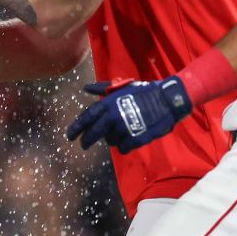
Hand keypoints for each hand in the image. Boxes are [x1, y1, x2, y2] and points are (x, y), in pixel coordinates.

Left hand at [66, 78, 193, 152]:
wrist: (167, 100)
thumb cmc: (143, 92)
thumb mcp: (121, 87)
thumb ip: (101, 89)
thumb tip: (85, 88)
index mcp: (107, 104)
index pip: (86, 118)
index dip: (76, 128)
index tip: (70, 136)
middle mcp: (112, 117)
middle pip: (93, 134)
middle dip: (86, 140)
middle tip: (83, 145)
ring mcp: (124, 129)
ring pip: (109, 141)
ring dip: (111, 139)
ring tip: (119, 133)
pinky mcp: (135, 139)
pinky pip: (123, 148)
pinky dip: (124, 146)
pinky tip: (128, 141)